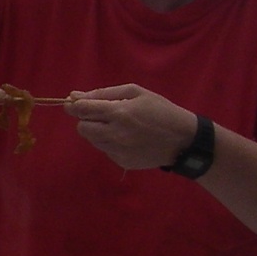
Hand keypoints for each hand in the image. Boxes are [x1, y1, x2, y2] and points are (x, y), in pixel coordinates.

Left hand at [64, 84, 199, 170]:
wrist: (184, 140)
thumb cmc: (161, 110)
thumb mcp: (136, 93)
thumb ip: (104, 94)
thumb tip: (75, 96)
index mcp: (118, 113)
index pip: (82, 110)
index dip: (74, 106)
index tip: (72, 103)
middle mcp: (115, 134)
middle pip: (82, 128)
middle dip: (86, 120)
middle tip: (102, 115)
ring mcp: (118, 151)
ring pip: (92, 140)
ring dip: (98, 132)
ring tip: (119, 126)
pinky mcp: (122, 162)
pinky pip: (106, 150)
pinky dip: (110, 143)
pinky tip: (127, 139)